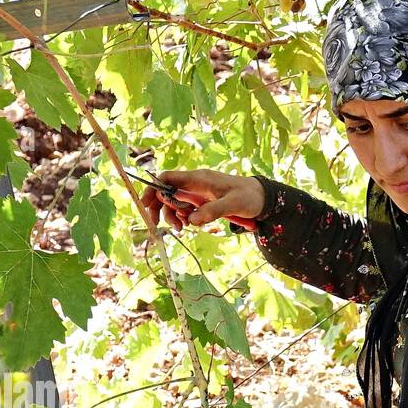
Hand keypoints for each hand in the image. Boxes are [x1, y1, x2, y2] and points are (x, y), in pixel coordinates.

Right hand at [138, 169, 265, 233]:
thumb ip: (211, 211)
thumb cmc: (248, 196)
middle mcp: (194, 184)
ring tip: (181, 229)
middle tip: (158, 224)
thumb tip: (191, 220)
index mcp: (198, 179)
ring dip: (172, 215)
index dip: (153, 188)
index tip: (146, 205)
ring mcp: (197, 193)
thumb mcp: (232, 204)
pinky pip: (185, 209)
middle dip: (159, 206)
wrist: (261, 198)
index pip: (168, 178)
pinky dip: (183, 217)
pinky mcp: (202, 202)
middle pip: (166, 191)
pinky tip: (189, 225)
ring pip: (174, 202)